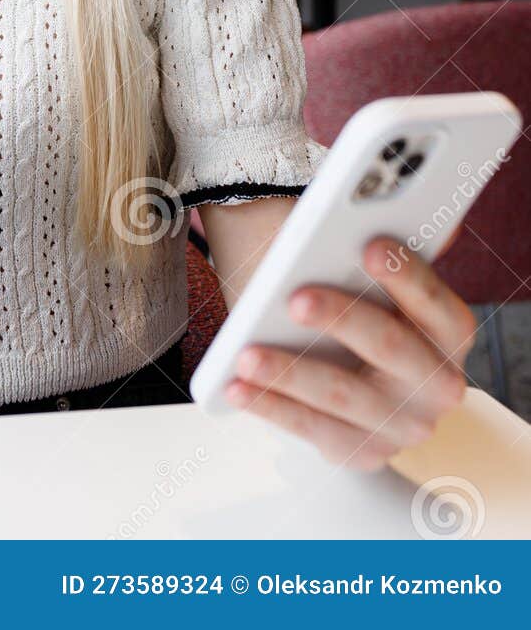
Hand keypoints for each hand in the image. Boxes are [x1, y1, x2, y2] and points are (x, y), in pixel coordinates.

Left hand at [223, 230, 477, 470]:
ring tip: (246, 354)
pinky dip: (270, 406)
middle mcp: (438, 384)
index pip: (435, 301)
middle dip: (340, 318)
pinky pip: (312, 428)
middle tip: (296, 299)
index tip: (369, 246)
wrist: (370, 377)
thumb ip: (375, 260)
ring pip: (341, 394)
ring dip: (289, 372)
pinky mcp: (364, 451)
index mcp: (450, 331)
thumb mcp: (383, 286)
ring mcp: (403, 425)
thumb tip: (347, 234)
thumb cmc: (371, 311)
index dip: (405, 275)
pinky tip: (236, 387)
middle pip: (389, 346)